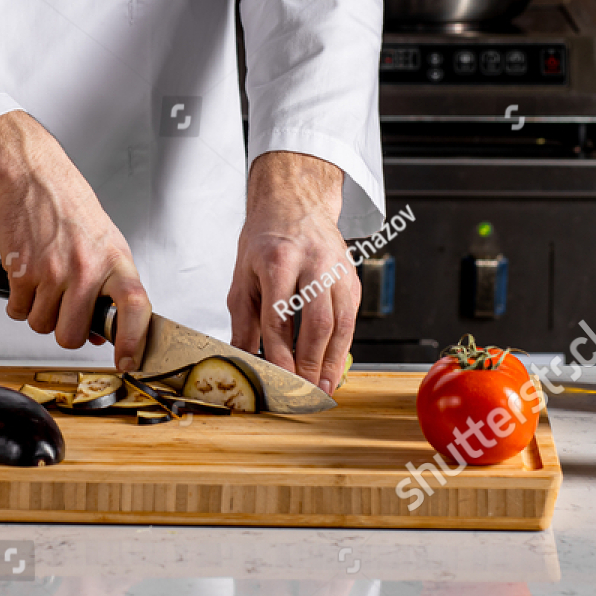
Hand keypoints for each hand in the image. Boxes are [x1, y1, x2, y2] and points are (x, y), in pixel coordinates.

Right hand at [0, 112, 151, 369]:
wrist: (37, 179)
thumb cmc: (72, 210)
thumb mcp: (106, 244)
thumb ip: (109, 288)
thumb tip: (100, 333)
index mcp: (115, 262)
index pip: (134, 308)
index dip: (132, 341)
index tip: (127, 361)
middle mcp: (85, 269)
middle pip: (71, 335)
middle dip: (64, 332)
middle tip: (64, 313)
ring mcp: (52, 272)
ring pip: (41, 326)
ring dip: (39, 314)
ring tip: (45, 287)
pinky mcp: (21, 271)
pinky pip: (17, 311)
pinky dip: (18, 303)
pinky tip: (26, 281)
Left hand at [227, 152, 356, 393]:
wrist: (296, 203)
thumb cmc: (266, 238)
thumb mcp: (243, 274)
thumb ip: (244, 319)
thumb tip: (243, 358)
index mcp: (278, 260)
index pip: (279, 316)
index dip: (279, 353)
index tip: (279, 378)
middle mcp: (313, 264)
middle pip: (315, 322)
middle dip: (310, 363)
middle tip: (304, 392)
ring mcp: (337, 271)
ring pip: (341, 324)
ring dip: (332, 361)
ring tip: (322, 387)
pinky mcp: (352, 279)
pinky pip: (351, 319)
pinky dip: (343, 347)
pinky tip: (333, 365)